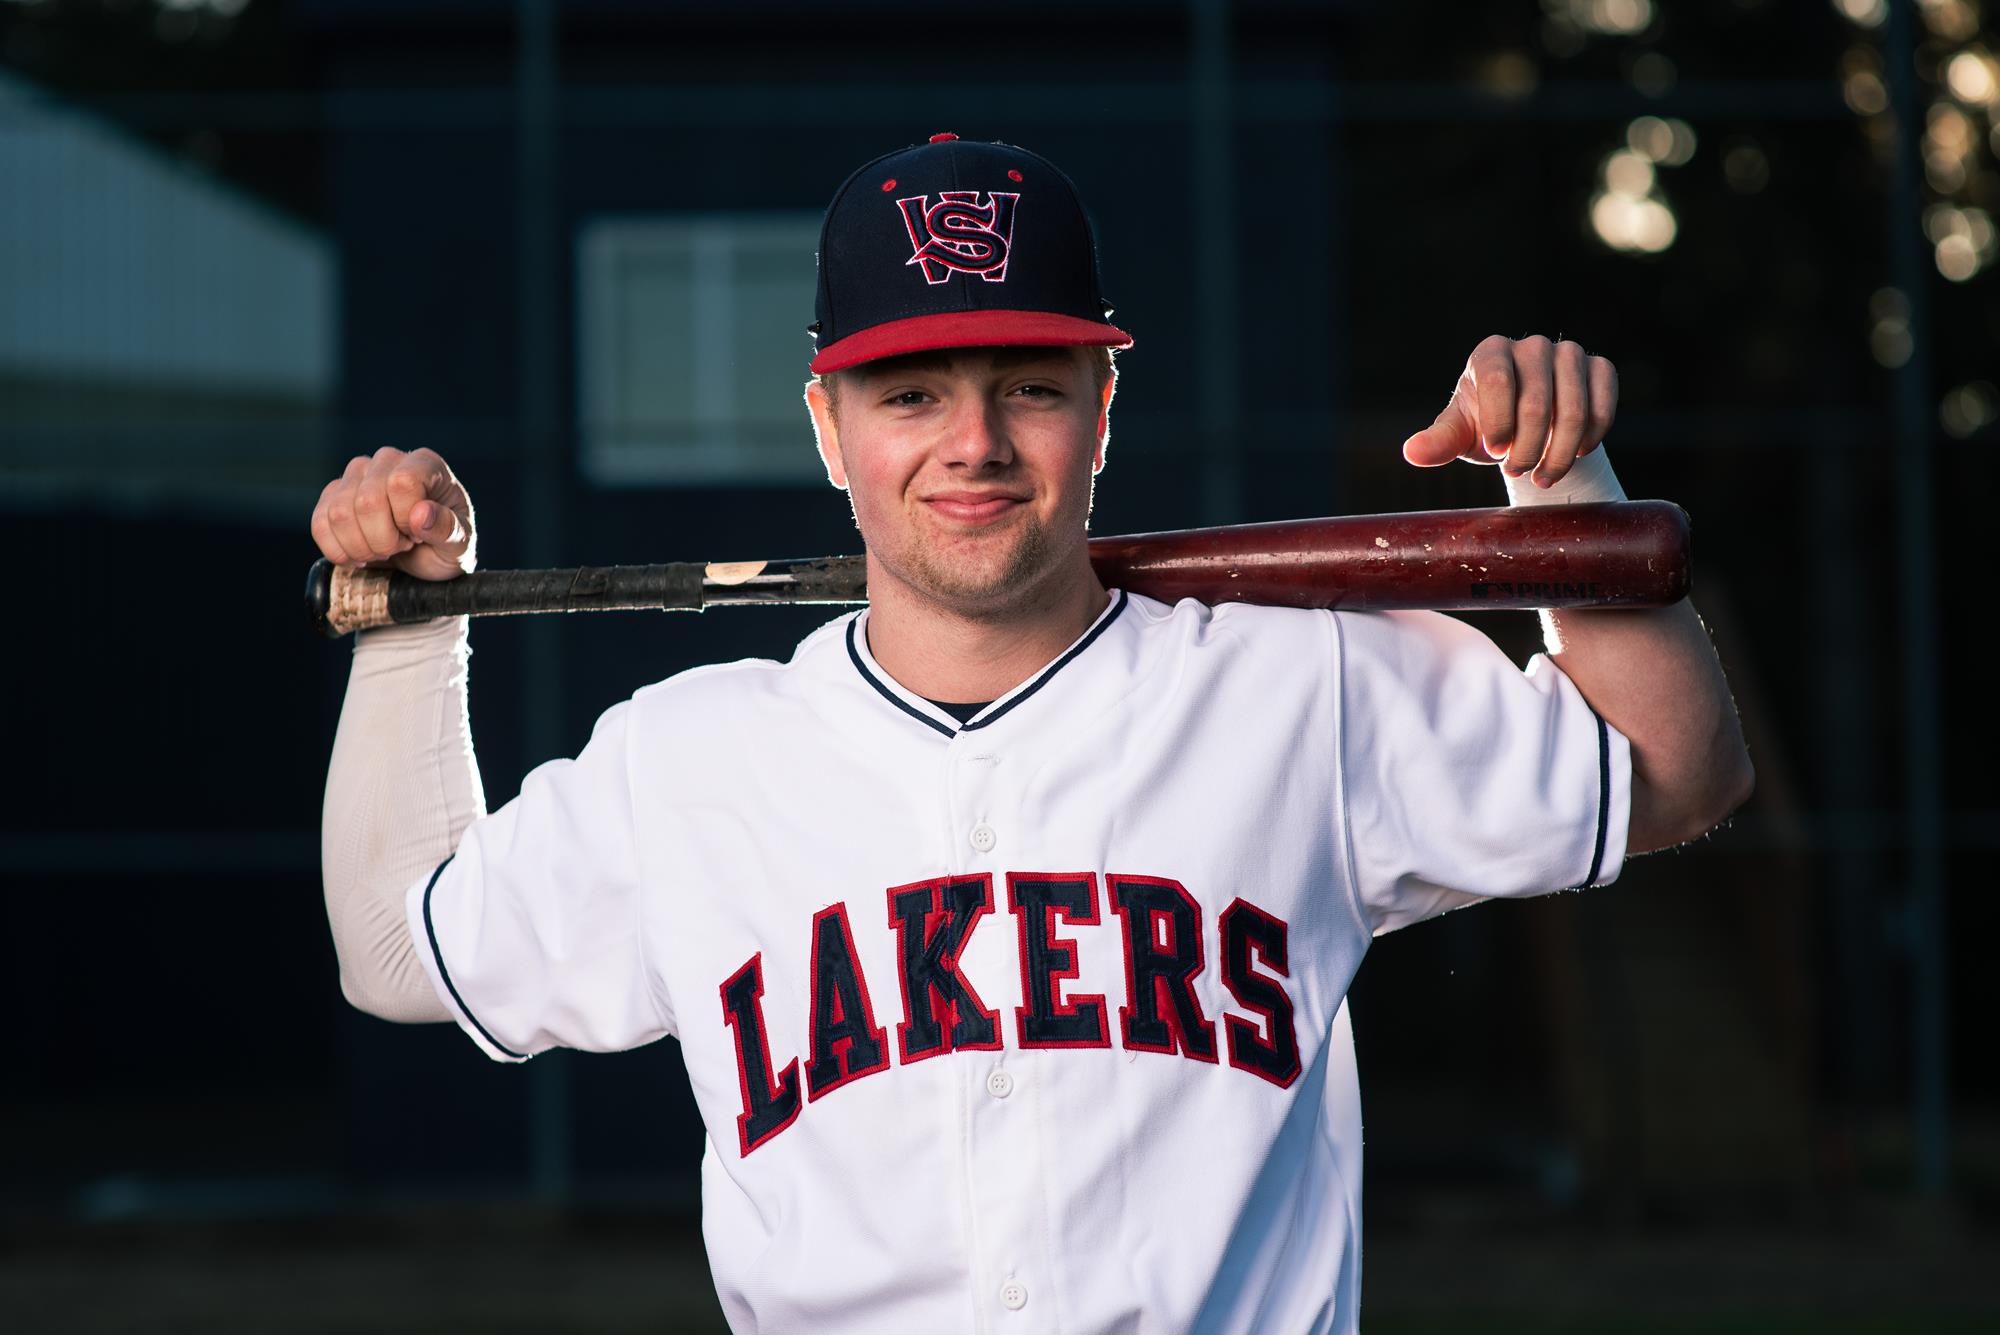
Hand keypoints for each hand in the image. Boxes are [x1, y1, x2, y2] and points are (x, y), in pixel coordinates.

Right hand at [310, 447, 475, 581]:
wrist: (423, 558)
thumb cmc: (445, 546)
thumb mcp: (460, 545)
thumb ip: (448, 529)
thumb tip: (420, 514)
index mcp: (426, 463)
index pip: (402, 483)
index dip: (407, 520)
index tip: (419, 533)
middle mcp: (388, 460)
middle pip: (367, 501)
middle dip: (383, 540)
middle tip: (401, 546)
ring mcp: (357, 474)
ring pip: (339, 513)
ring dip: (361, 547)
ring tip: (383, 549)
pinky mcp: (332, 494)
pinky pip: (320, 523)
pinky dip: (338, 549)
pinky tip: (360, 554)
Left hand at [1401, 335, 1618, 488]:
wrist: (1528, 426)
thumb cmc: (1486, 426)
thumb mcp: (1459, 434)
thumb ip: (1438, 442)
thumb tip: (1412, 453)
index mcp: (1491, 351)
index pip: (1498, 381)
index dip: (1498, 424)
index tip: (1495, 453)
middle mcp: (1532, 346)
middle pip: (1536, 403)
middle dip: (1526, 449)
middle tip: (1517, 471)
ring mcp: (1570, 354)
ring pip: (1573, 410)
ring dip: (1558, 454)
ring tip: (1542, 475)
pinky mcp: (1600, 369)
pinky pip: (1604, 407)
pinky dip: (1589, 439)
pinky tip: (1574, 454)